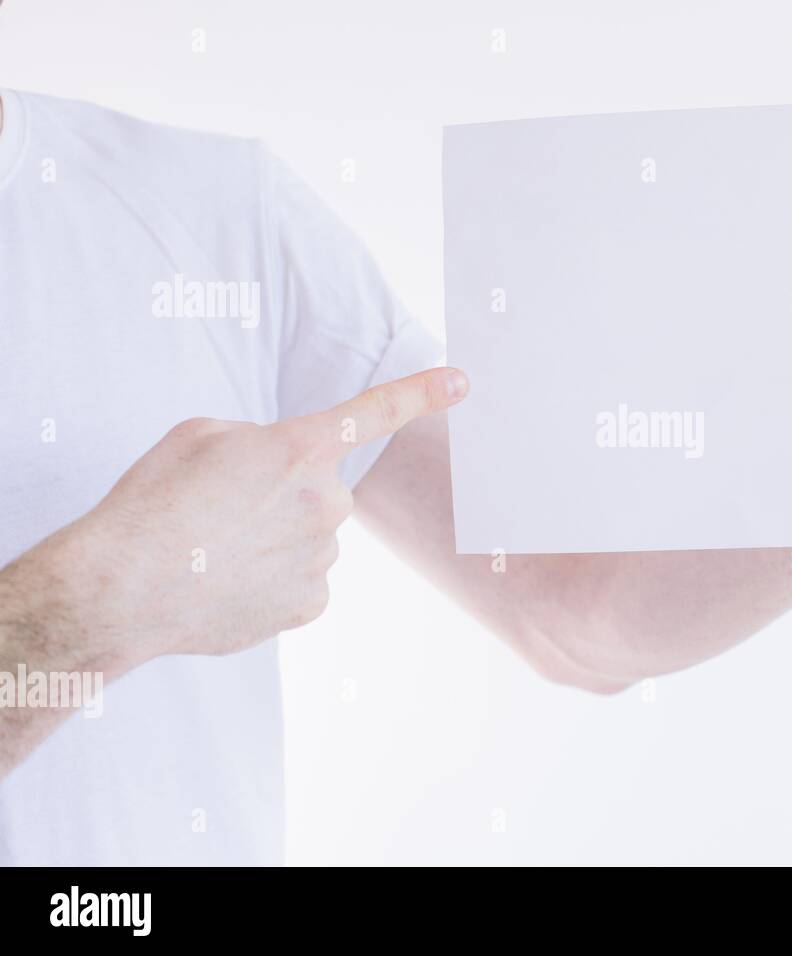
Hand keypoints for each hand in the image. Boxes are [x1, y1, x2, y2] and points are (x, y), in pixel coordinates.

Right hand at [44, 367, 468, 667]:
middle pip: (320, 491)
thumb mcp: (200, 436)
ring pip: (309, 538)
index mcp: (301, 448)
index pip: (374, 412)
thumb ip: (260, 441)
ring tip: (213, 550)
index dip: (422, 393)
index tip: (460, 381)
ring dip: (273, 540)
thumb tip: (282, 471)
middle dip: (283, 496)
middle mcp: (326, 503)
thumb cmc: (153, 503)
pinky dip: (270, 581)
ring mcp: (322, 559)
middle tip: (222, 511)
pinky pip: (301, 581)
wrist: (121, 588)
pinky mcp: (309, 605)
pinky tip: (227, 584)